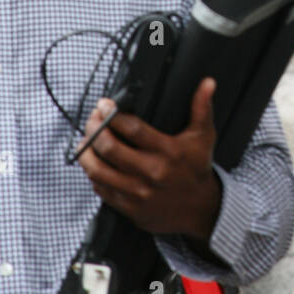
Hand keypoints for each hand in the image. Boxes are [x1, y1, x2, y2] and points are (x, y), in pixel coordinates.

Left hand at [76, 78, 221, 238]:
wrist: (201, 209)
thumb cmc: (198, 168)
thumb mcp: (203, 136)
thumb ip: (202, 107)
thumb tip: (208, 83)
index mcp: (168, 151)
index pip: (132, 129)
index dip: (112, 114)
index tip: (103, 104)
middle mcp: (152, 172)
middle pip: (110, 148)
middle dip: (94, 129)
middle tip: (92, 120)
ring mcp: (139, 193)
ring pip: (99, 171)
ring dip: (86, 153)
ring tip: (85, 140)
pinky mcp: (131, 208)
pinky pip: (102, 190)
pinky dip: (93, 174)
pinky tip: (94, 163)